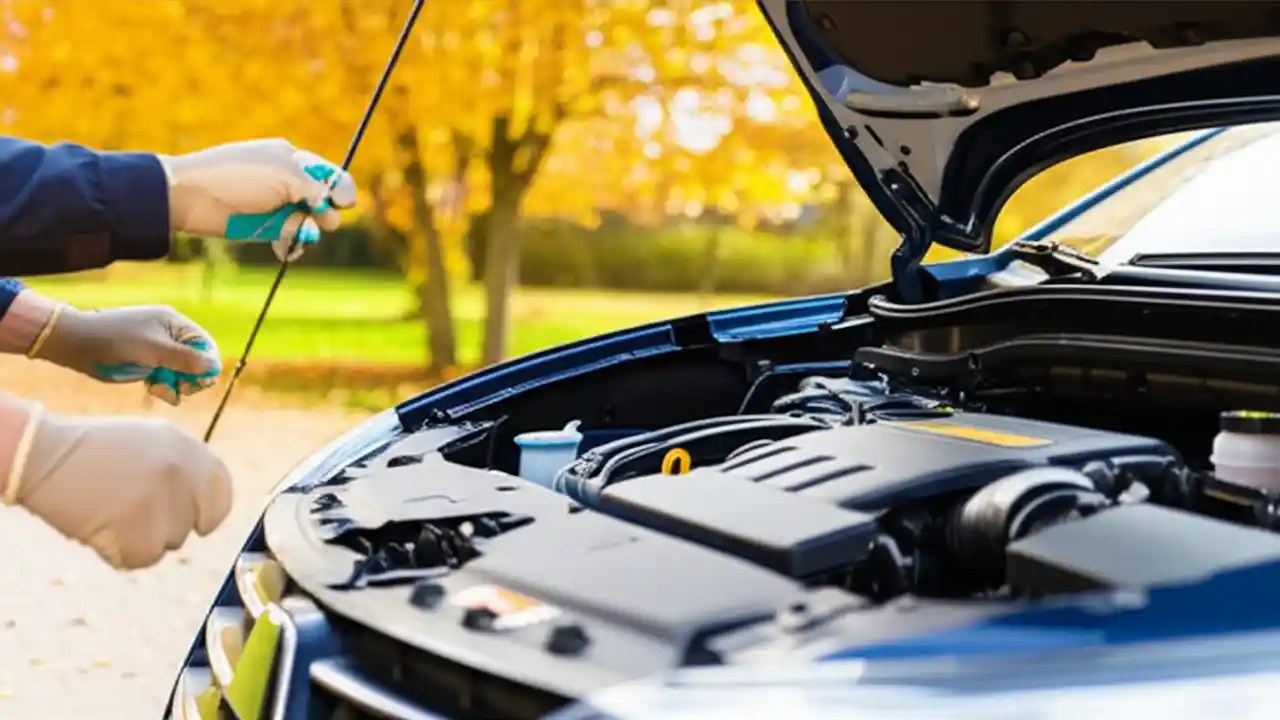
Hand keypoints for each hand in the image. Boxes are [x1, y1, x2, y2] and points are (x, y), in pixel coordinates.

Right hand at [7, 407, 231, 569]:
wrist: (42, 455)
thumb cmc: (93, 451)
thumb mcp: (150, 442)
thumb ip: (184, 468)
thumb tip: (206, 507)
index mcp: (188, 448)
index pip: (222, 494)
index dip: (207, 512)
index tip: (196, 521)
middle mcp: (182, 472)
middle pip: (192, 524)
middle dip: (167, 527)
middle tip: (133, 513)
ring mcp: (162, 501)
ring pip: (168, 544)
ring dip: (141, 539)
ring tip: (110, 513)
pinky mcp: (139, 529)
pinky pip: (143, 558)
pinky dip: (122, 552)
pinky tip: (101, 529)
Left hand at [30, 304, 220, 405]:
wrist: (74, 344)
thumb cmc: (114, 342)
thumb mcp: (154, 351)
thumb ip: (185, 359)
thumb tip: (214, 367)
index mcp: (174, 323)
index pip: (205, 345)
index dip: (206, 366)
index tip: (196, 384)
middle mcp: (169, 334)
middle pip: (196, 359)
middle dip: (190, 377)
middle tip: (179, 390)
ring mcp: (157, 347)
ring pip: (181, 371)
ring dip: (176, 384)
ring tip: (160, 390)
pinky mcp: (146, 360)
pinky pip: (166, 375)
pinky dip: (164, 385)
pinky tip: (153, 389)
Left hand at [158, 138, 356, 260]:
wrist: (190, 196)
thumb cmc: (236, 177)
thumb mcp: (283, 176)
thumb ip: (316, 189)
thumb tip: (337, 208)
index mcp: (292, 159)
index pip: (330, 174)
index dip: (341, 189)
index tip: (344, 204)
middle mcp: (287, 181)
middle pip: (323, 201)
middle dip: (326, 213)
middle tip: (320, 220)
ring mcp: (276, 205)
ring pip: (309, 222)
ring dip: (309, 232)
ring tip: (299, 239)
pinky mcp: (265, 226)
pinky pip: (291, 237)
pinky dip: (292, 245)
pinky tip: (284, 250)